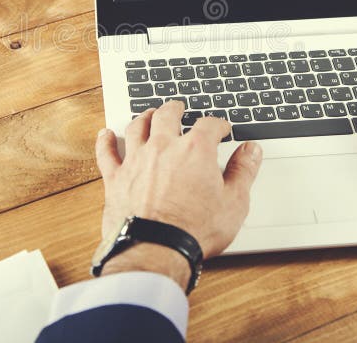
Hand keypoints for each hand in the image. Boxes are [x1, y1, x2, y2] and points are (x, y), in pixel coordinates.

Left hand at [95, 100, 262, 289]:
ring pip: (137, 127)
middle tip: (179, 107)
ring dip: (144, 116)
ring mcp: (136, 160)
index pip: (209, 125)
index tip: (221, 128)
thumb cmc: (193, 230)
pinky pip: (107, 153)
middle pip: (167, 115)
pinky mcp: (115, 178)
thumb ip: (243, 172)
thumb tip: (252, 151)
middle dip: (176, 109)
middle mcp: (163, 147)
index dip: (218, 124)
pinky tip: (105, 134)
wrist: (155, 249)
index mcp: (195, 150)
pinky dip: (105, 141)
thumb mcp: (234, 202)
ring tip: (148, 114)